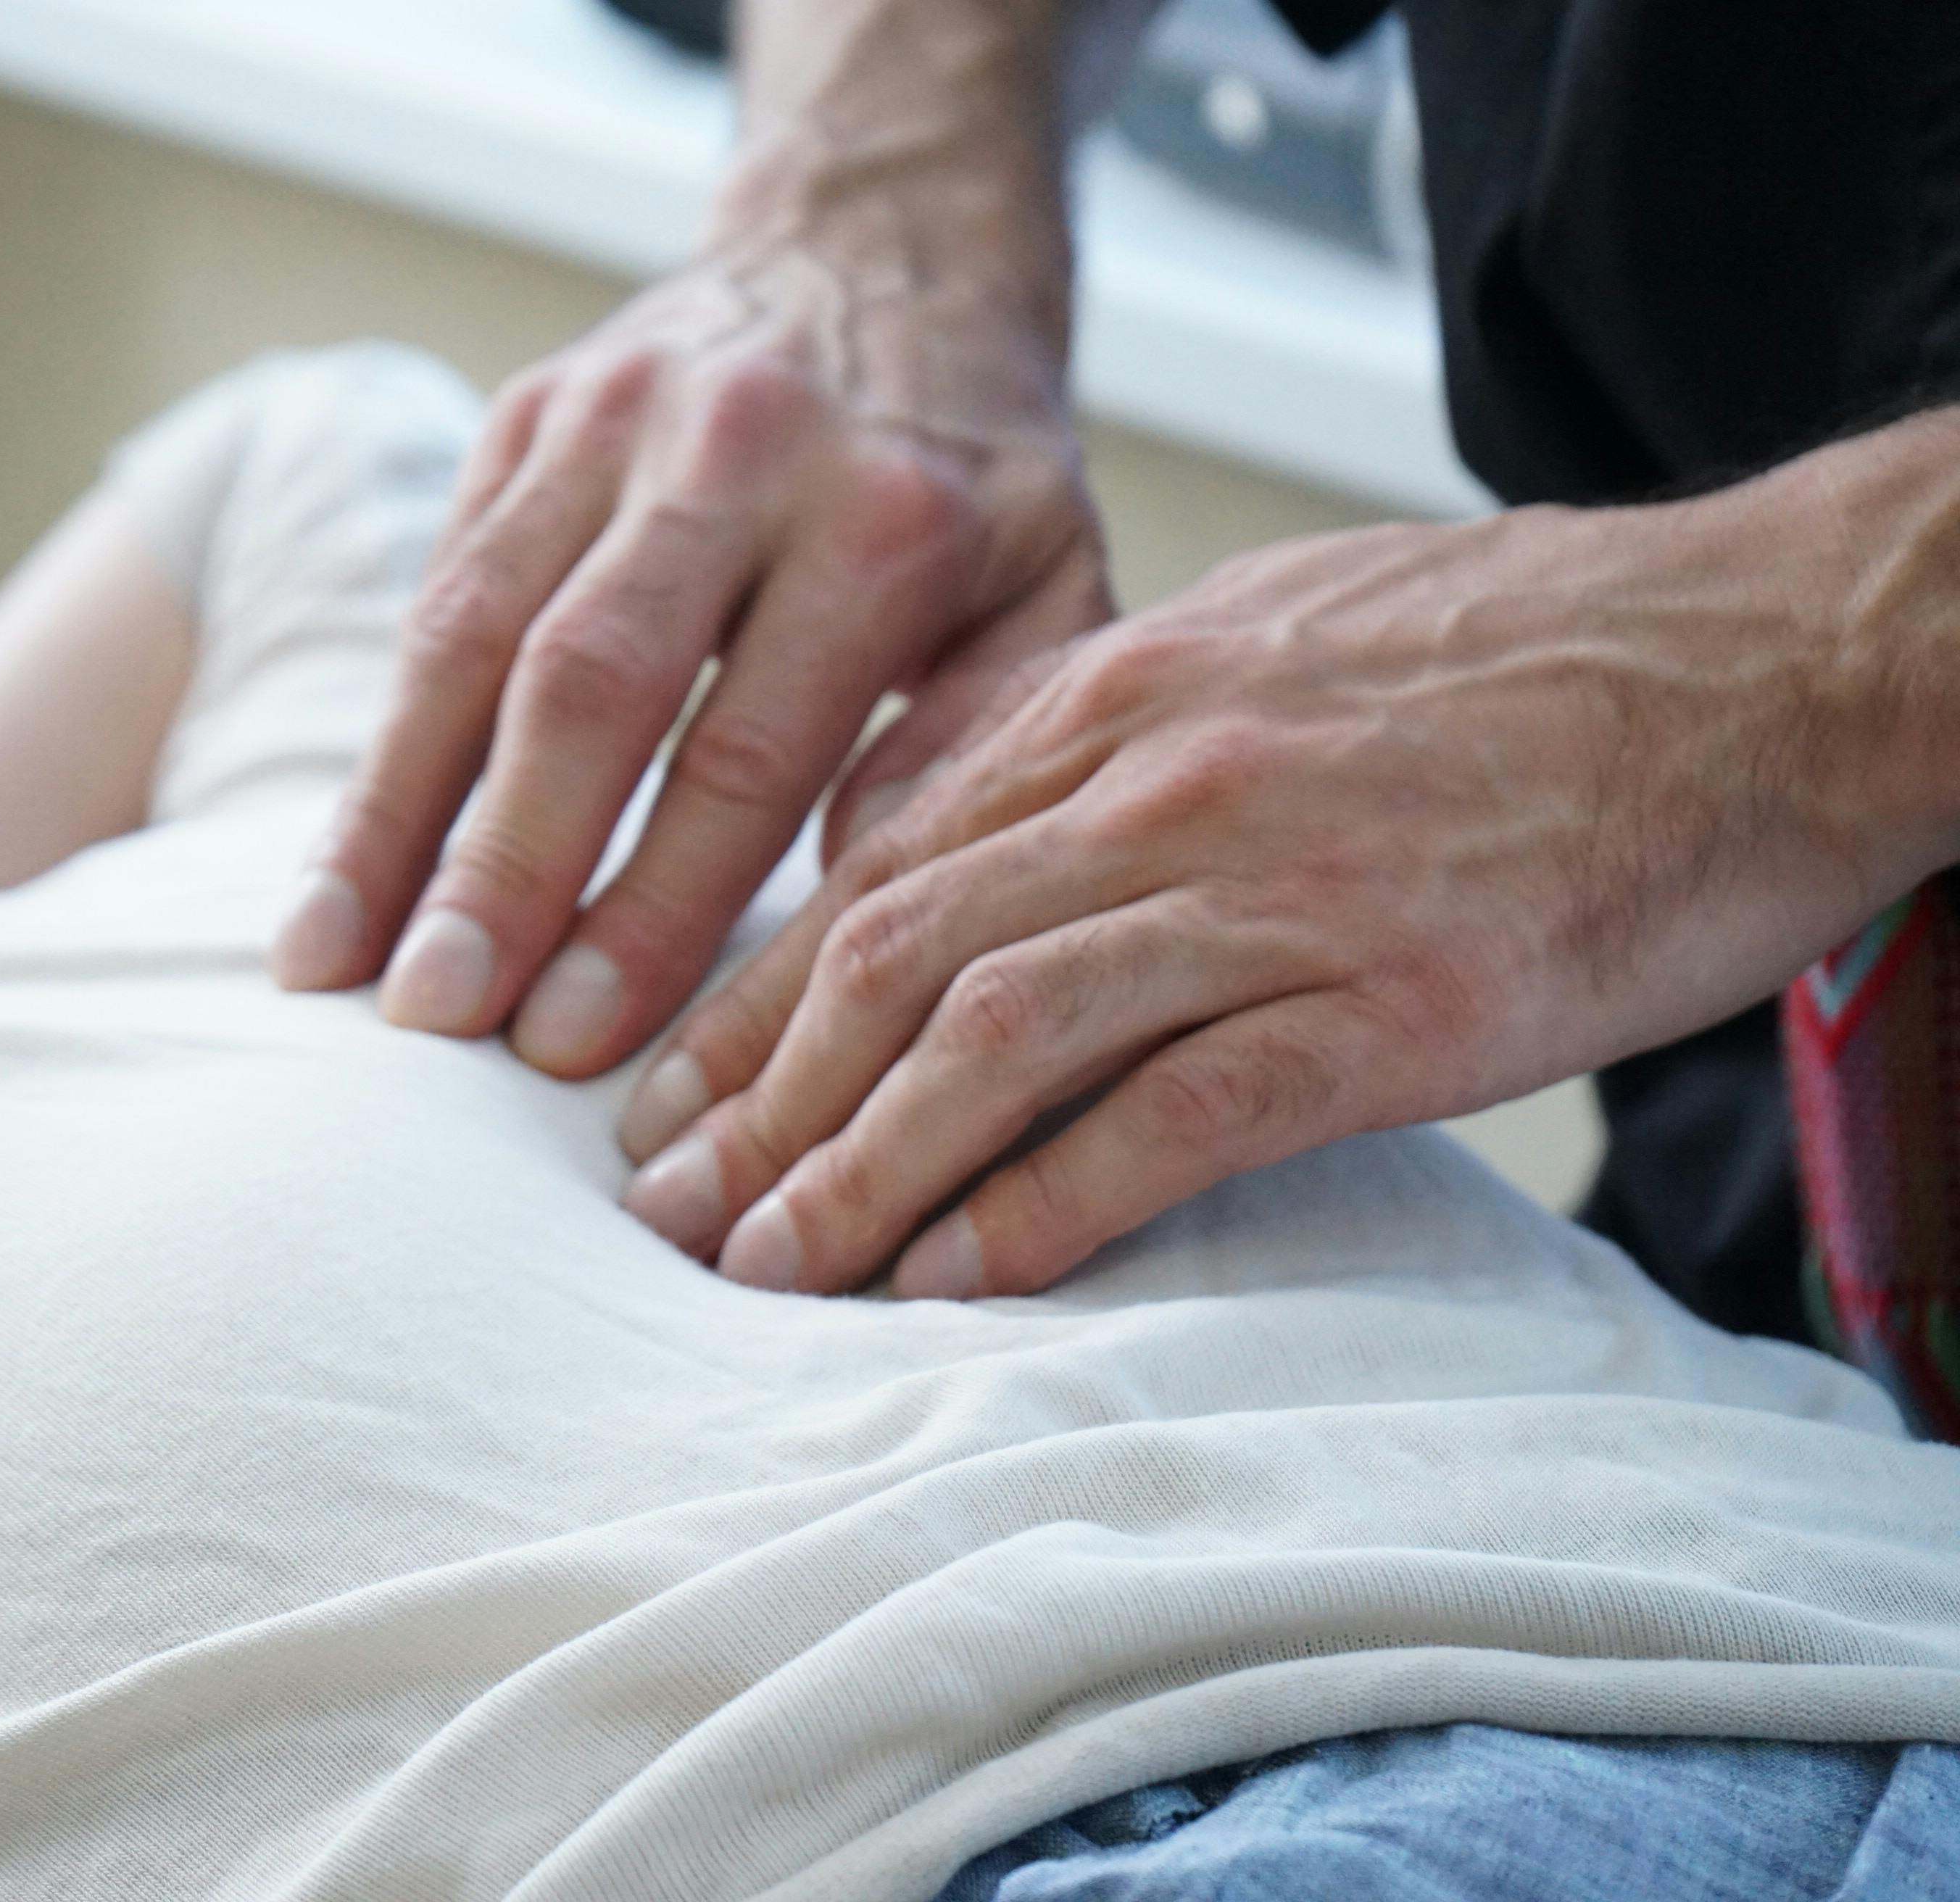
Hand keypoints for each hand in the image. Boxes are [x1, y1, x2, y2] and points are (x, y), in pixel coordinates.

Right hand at [269, 0, 1114, 1080]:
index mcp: (884, 519)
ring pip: (472, 635)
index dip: (651, 906)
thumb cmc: (977, 477)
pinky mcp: (521, 417)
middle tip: (435, 1020)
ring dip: (394, 812)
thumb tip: (860, 904)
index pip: (745, 749)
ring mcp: (607, 420)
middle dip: (502, 866)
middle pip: (586, 686)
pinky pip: (435, 592)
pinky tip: (340, 866)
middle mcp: (734, 451)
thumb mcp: (1055, 592)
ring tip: (332, 964)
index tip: (575, 1041)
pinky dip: (382, 737)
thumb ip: (983, 745)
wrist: (887, 246)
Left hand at [616, 426, 1959, 1299]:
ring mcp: (1270, 891)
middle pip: (891, 959)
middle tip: (668, 1215)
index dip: (746, 1001)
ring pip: (992, 1037)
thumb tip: (959, 829)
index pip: (873, 870)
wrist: (1763, 653)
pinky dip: (1042, 1204)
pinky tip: (954, 1280)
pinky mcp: (1388, 1002)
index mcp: (1118, 705)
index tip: (667, 1106)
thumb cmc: (1520, 656)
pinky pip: (1167, 1115)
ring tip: (767, 1271)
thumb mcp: (1264, 640)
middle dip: (758, 1100)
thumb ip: (1101, 735)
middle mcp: (1159, 788)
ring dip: (859, 1168)